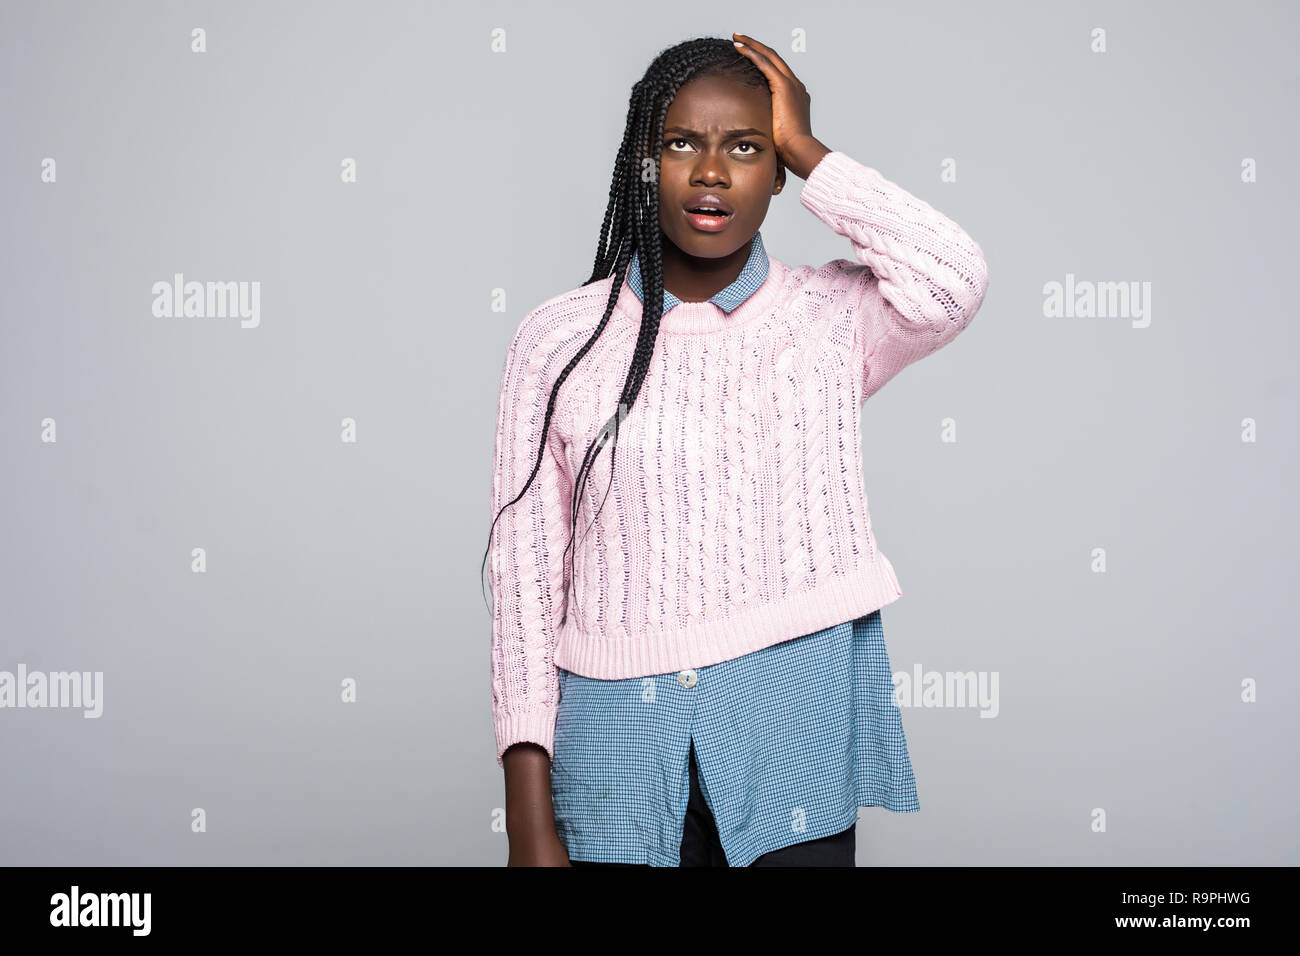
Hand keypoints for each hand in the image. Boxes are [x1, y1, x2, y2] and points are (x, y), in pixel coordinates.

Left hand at [732, 32, 830, 179]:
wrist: (799, 150)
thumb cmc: (788, 150)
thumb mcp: (777, 133)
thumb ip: (769, 125)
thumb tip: (755, 133)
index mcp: (796, 96)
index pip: (778, 71)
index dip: (763, 60)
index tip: (748, 55)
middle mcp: (796, 86)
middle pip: (774, 58)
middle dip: (756, 46)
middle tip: (740, 39)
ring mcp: (792, 85)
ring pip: (770, 56)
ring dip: (752, 45)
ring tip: (737, 39)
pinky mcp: (784, 87)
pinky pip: (765, 64)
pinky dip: (752, 54)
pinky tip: (740, 48)